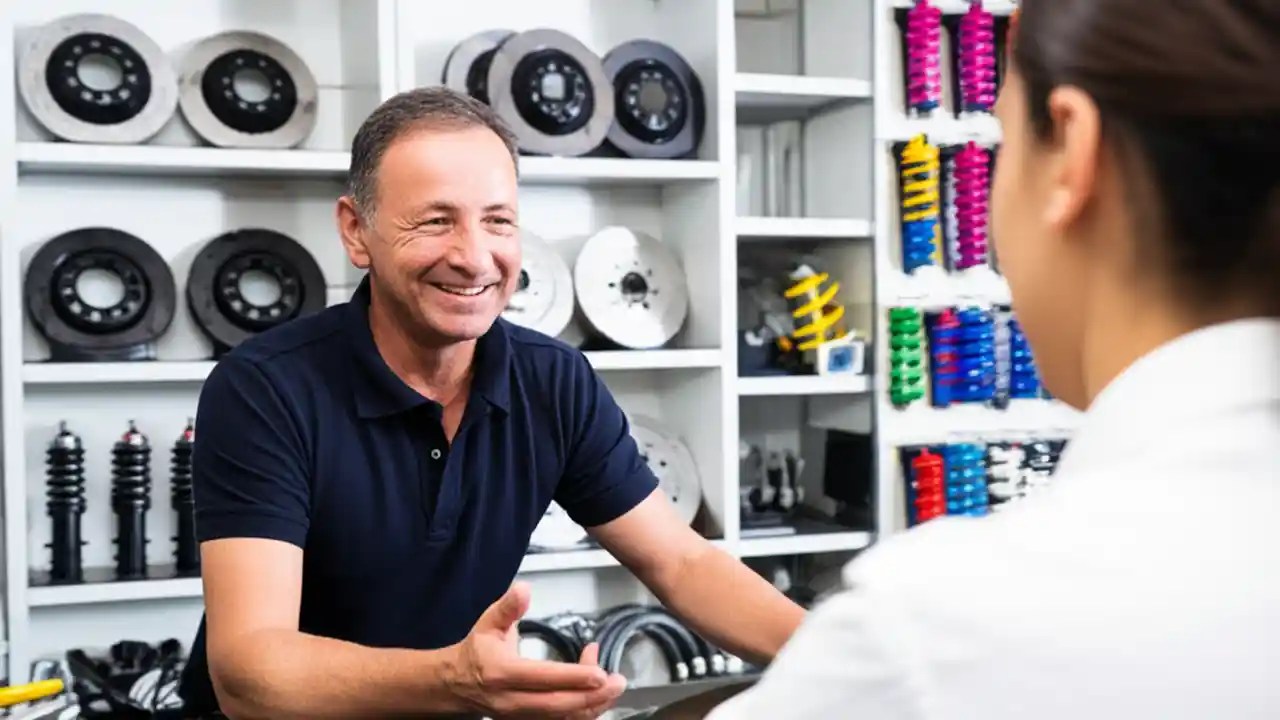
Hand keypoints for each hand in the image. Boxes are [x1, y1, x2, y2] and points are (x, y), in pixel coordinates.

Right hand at [447, 581, 626, 717]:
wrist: (455, 685)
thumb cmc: (477, 651)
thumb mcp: (488, 623)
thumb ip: (508, 607)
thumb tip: (523, 590)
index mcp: (502, 673)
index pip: (542, 678)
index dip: (572, 677)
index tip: (599, 672)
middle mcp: (512, 701)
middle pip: (557, 705)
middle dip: (592, 696)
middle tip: (618, 681)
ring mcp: (520, 717)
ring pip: (561, 718)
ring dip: (591, 705)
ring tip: (613, 688)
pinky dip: (582, 712)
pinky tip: (597, 697)